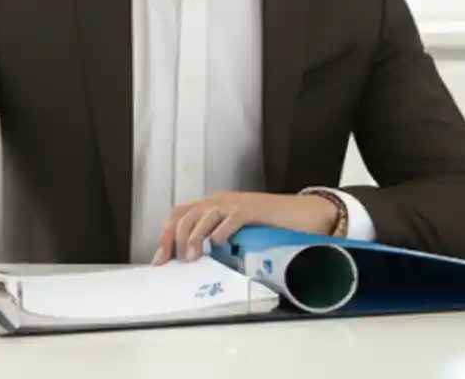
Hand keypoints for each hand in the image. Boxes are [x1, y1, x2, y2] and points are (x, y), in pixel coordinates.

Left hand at [152, 191, 337, 264]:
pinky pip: (232, 218)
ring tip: (193, 257)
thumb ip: (217, 240)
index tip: (160, 259)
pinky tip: (218, 245)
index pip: (180, 214)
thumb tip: (195, 262)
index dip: (166, 235)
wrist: (303, 213)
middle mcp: (220, 201)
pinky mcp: (253, 210)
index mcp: (213, 205)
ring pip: (204, 214)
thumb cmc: (271, 225)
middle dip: (175, 238)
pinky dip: (221, 232)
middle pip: (186, 214)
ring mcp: (236, 203)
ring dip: (195, 237)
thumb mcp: (237, 232)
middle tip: (174, 260)